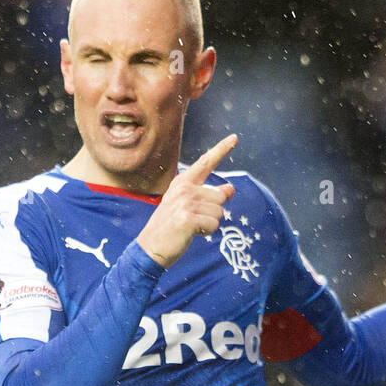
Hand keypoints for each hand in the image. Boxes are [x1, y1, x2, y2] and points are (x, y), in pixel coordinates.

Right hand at [136, 134, 237, 268]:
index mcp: (182, 182)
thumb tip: (231, 188)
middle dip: (213, 212)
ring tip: (190, 227)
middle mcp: (184, 188)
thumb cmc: (171, 228)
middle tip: (193, 220)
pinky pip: (214, 225)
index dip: (222, 149)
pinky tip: (191, 233)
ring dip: (210, 224)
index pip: (206, 163)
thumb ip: (209, 196)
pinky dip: (207, 232)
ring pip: (219, 212)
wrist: (150, 248)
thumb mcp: (189, 207)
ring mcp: (185, 202)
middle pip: (219, 196)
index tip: (235, 138)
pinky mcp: (188, 218)